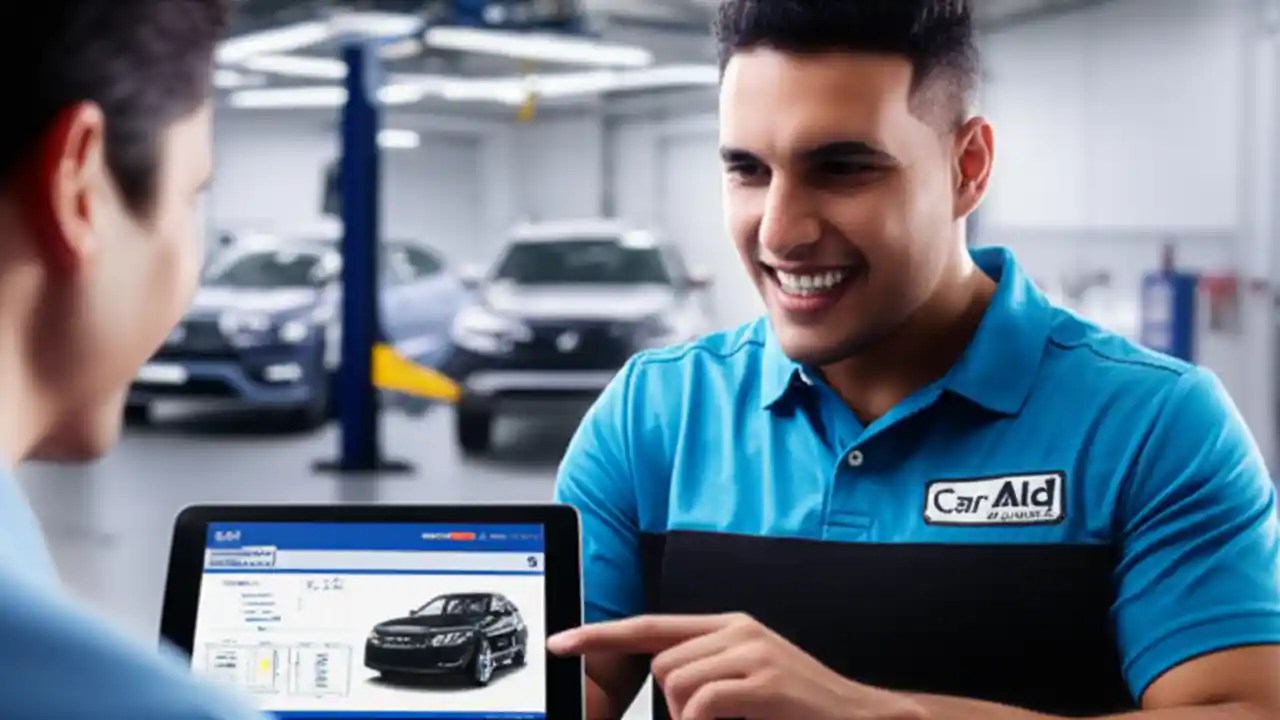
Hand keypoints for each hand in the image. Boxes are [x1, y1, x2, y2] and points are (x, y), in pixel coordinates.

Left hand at [548, 613, 926, 719]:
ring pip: (676, 685)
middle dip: (673, 706)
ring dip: (692, 718)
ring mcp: (752, 651)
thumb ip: (704, 676)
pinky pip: (702, 704)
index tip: (560, 642)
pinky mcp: (764, 680)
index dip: (601, 634)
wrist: (865, 719)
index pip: (650, 625)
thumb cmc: (798, 711)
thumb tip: (665, 690)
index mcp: (728, 626)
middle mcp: (737, 629)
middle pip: (661, 664)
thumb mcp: (745, 684)